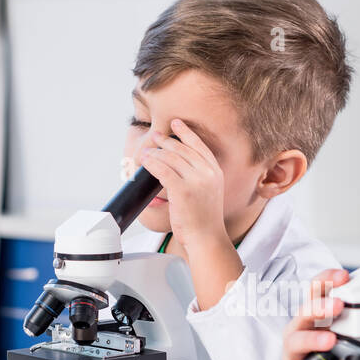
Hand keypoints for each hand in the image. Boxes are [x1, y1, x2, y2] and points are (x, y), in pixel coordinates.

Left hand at [139, 119, 228, 250]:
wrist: (206, 237)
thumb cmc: (204, 219)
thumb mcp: (209, 192)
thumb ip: (199, 176)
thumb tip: (177, 163)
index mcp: (215, 172)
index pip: (199, 145)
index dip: (186, 132)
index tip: (176, 123)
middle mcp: (208, 173)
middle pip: (182, 149)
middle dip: (165, 141)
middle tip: (155, 137)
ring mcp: (196, 181)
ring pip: (170, 158)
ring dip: (155, 153)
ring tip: (146, 152)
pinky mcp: (183, 191)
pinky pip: (163, 171)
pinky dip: (151, 164)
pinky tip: (145, 161)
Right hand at [277, 268, 349, 359]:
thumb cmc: (324, 354)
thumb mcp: (342, 334)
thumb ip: (357, 324)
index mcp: (313, 316)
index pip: (316, 291)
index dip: (327, 280)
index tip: (343, 276)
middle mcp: (300, 330)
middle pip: (305, 312)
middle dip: (321, 307)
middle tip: (338, 305)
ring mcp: (293, 354)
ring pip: (297, 342)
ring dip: (313, 339)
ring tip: (330, 340)